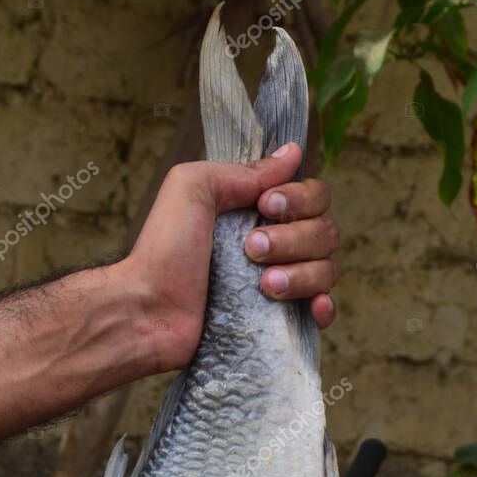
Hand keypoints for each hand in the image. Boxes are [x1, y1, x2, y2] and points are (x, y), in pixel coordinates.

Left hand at [123, 143, 339, 372]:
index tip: (265, 206)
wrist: (148, 311)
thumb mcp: (192, 189)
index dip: (300, 199)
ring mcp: (280, 285)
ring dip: (302, 273)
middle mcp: (275, 246)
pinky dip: (324, 307)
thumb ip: (241, 171)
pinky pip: (324, 311)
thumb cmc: (162, 251)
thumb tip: (292, 153)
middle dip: (294, 239)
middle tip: (251, 249)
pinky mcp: (278, 323)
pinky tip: (312, 306)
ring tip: (264, 285)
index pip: (314, 196)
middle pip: (325, 232)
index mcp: (257, 213)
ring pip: (327, 270)